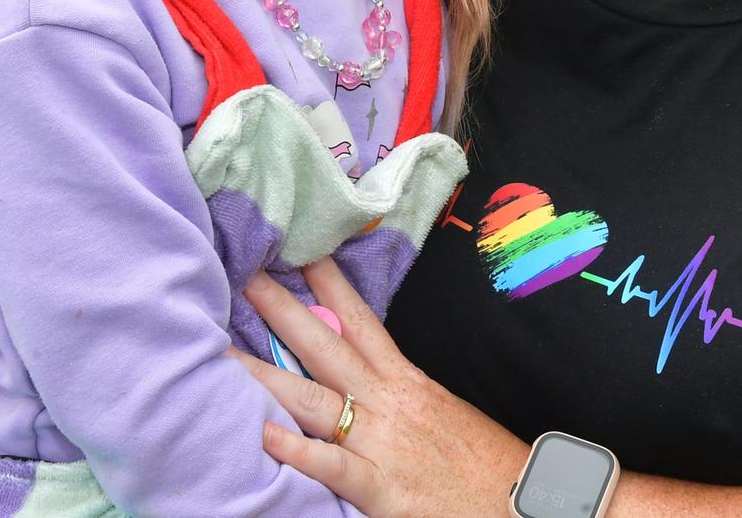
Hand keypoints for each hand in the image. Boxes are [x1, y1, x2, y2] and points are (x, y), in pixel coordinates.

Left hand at [238, 262, 529, 517]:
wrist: (522, 503)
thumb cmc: (485, 464)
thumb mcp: (444, 412)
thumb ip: (404, 393)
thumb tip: (372, 373)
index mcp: (406, 382)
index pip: (360, 320)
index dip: (328, 283)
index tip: (298, 249)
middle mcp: (388, 402)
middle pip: (326, 346)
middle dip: (282, 309)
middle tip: (243, 273)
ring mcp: (381, 442)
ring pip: (313, 400)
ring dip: (264, 374)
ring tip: (219, 352)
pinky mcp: (380, 488)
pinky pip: (332, 467)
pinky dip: (298, 452)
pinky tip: (263, 436)